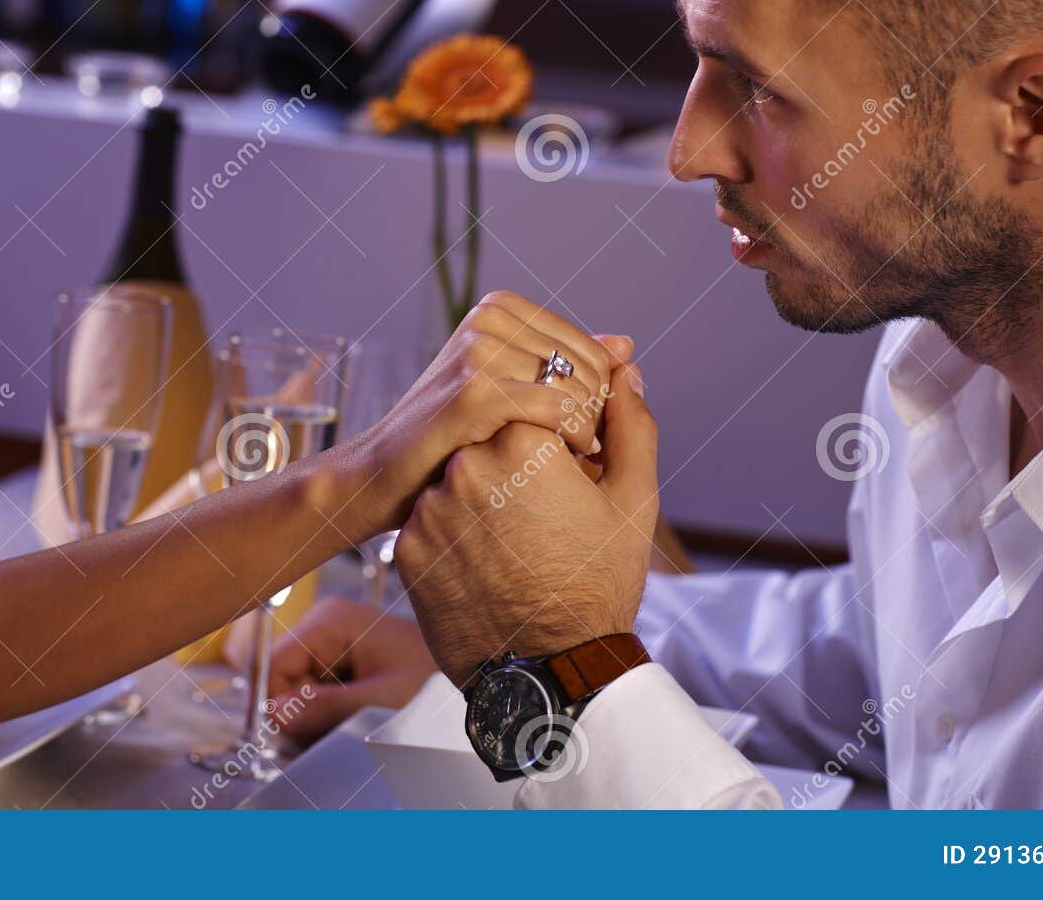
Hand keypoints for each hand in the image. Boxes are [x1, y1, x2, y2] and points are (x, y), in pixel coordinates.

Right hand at [240, 596, 436, 741]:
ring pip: (298, 693)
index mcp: (330, 620)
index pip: (272, 664)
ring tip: (350, 731)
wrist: (475, 677)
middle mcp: (325, 626)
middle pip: (283, 681)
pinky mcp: (344, 663)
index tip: (298, 735)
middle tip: (334, 736)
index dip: (280, 705)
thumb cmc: (433, 682)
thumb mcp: (379, 700)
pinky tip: (353, 724)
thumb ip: (324, 707)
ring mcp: (334, 645)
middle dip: (301, 716)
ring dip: (315, 721)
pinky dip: (328, 718)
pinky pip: (318, 695)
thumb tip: (275, 714)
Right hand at [350, 290, 632, 534]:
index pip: (594, 351)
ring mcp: (479, 349)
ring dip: (587, 434)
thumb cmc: (451, 437)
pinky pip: (558, 411)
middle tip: (583, 455)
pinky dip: (572, 441)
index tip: (588, 436)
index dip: (603, 400)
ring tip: (570, 462)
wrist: (383, 473)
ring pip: (579, 390)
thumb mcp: (510, 391)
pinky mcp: (474, 390)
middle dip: (597, 417)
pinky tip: (560, 463)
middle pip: (591, 368)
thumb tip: (625, 343)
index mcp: (500, 307)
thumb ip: (567, 364)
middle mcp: (489, 317)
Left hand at [395, 362, 658, 685]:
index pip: (535, 404)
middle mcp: (467, 464)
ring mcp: (431, 507)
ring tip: (518, 544)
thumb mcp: (633, 501)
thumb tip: (624, 367)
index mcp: (523, 441)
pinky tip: (489, 564)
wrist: (550, 676)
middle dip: (520, 465)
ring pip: (460, 478)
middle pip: (493, 437)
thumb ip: (630, 423)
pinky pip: (434, 519)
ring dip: (485, 497)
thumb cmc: (599, 588)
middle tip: (547, 513)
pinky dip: (458, 532)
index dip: (560, 437)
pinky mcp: (409, 545)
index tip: (575, 471)